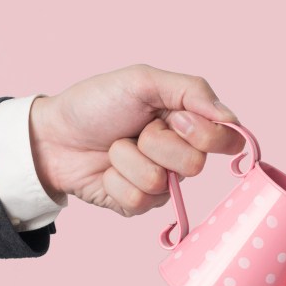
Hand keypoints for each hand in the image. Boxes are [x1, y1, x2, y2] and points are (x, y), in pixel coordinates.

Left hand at [28, 64, 245, 216]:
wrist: (52, 135)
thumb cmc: (96, 103)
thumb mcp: (143, 80)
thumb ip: (193, 91)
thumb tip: (232, 119)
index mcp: (190, 125)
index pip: (228, 141)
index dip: (205, 134)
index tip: (176, 119)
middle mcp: (182, 156)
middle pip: (195, 164)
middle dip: (157, 143)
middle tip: (137, 130)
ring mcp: (162, 183)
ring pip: (162, 183)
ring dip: (129, 161)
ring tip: (116, 147)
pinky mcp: (140, 205)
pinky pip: (140, 201)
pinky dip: (116, 181)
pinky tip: (107, 170)